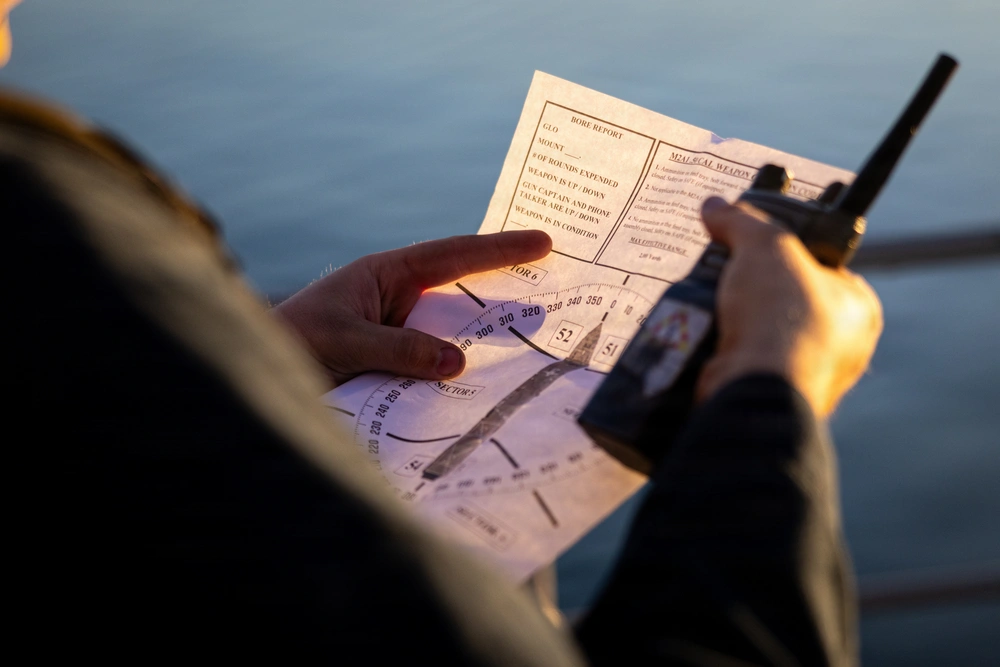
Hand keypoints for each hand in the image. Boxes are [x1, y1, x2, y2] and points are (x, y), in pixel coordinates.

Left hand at [273, 231, 551, 386]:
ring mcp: (397, 335)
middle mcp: (396, 301)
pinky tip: (483, 391)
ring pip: (452, 334)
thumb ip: (399, 350)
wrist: (253, 379)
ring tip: (534, 347)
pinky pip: (435, 368)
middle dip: (505, 291)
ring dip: (485, 341)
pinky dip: (458, 376)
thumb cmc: (288, 343)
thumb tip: (457, 363)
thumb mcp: (343, 341)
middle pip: (462, 292)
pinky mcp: (393, 368)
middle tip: (558, 293)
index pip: (451, 256)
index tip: (543, 242)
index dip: (498, 250)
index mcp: (385, 275)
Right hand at [696, 197, 882, 416]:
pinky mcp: (766, 391)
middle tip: (729, 267)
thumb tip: (715, 207)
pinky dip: (720, 343)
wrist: (756, 387)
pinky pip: (739, 357)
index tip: (760, 240)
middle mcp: (837, 345)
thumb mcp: (765, 246)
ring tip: (712, 298)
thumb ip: (742, 221)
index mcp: (857, 308)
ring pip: (759, 330)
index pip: (824, 267)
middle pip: (785, 298)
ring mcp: (802, 373)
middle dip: (753, 285)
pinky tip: (707, 330)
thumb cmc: (783, 318)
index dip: (790, 249)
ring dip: (732, 315)